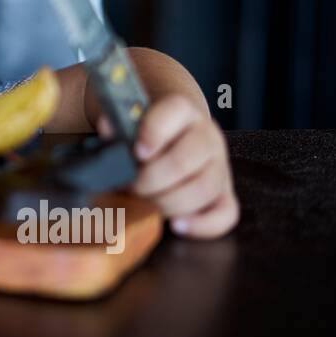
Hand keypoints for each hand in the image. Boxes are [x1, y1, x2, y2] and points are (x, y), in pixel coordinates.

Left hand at [98, 94, 238, 238]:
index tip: (136, 152)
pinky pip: (227, 214)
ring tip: (145, 205)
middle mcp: (208, 136)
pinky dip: (203, 225)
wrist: (175, 136)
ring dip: (168, 203)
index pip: (176, 111)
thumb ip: (117, 123)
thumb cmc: (147, 133)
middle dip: (150, 180)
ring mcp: (220, 166)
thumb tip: (108, 129)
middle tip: (130, 186)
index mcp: (182, 111)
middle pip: (185, 161)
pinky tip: (177, 225)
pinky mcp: (226, 193)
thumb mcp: (130, 121)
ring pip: (204, 188)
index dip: (154, 132)